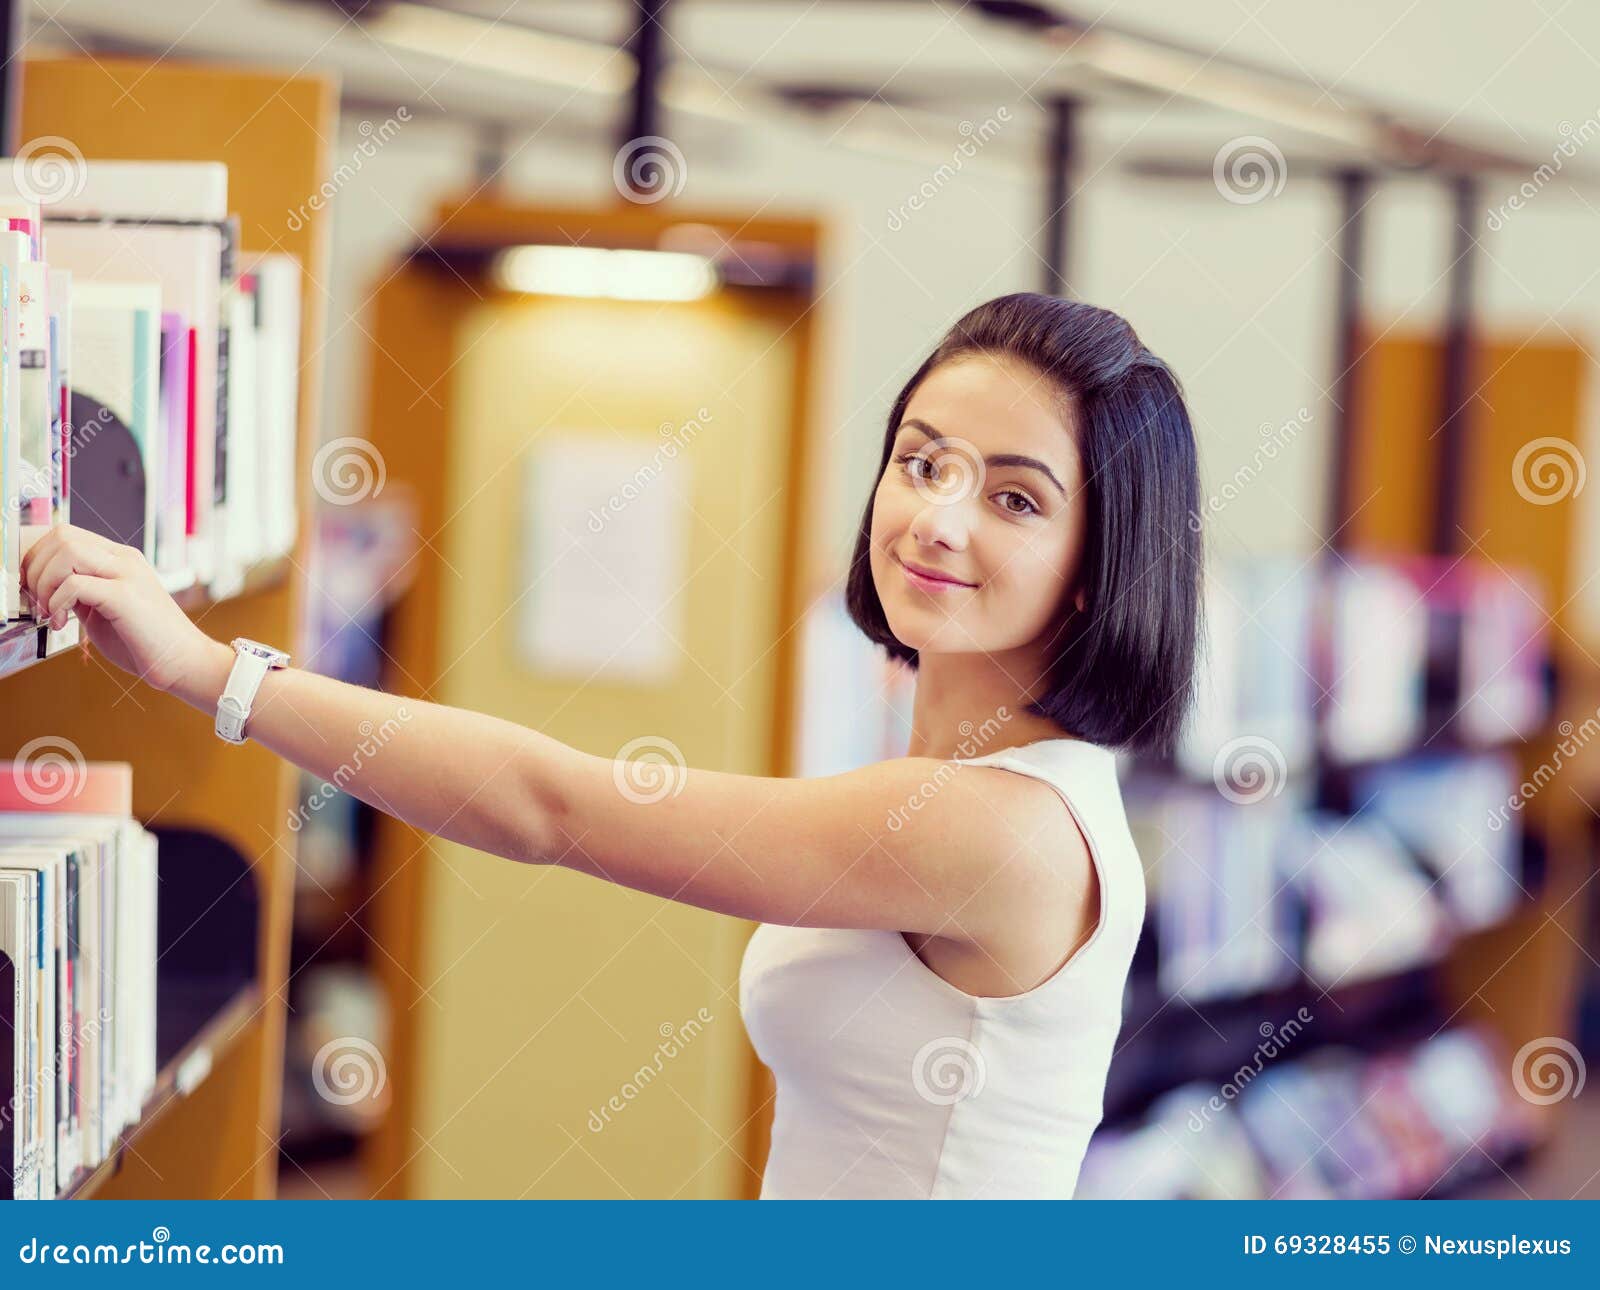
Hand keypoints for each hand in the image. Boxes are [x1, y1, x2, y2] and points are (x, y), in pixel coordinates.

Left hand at [19, 524, 225, 695]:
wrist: (184, 662)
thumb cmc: (146, 643)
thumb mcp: (103, 610)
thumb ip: (79, 593)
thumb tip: (44, 588)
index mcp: (120, 559)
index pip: (66, 534)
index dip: (38, 558)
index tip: (33, 589)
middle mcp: (125, 559)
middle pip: (62, 535)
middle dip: (36, 568)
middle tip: (38, 602)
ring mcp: (128, 574)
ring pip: (66, 551)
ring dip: (45, 584)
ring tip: (50, 612)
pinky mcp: (126, 595)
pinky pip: (74, 584)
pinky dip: (57, 604)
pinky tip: (63, 625)